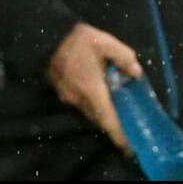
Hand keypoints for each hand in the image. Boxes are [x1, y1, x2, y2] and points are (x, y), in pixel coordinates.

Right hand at [45, 23, 142, 152]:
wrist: (46, 34)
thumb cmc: (77, 40)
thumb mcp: (105, 41)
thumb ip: (124, 57)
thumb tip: (136, 73)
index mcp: (92, 90)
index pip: (108, 120)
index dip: (119, 136)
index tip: (129, 148)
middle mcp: (79, 98)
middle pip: (99, 119)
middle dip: (112, 124)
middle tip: (127, 125)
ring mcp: (67, 96)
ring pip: (89, 112)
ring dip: (101, 113)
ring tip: (113, 107)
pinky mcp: (60, 91)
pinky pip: (80, 104)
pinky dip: (91, 104)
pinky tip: (96, 93)